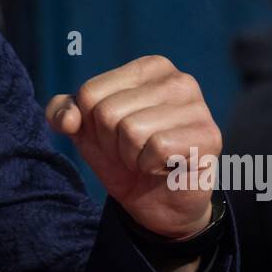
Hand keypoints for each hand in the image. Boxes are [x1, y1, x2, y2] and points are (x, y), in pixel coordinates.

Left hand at [46, 56, 220, 238]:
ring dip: (131, 156)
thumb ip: (62, 113)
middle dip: (111, 143)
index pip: (89, 93)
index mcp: (148, 68)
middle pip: (108, 112)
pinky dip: (151, 165)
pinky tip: (166, 166)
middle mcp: (177, 79)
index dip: (91, 125)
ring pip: (131, 130)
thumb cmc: (123, 158)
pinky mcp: (209, 136)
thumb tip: (68, 117)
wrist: (156, 203)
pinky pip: (158, 147)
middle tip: (133, 152)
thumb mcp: (85, 132)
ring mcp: (197, 106)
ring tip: (148, 158)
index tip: (113, 136)